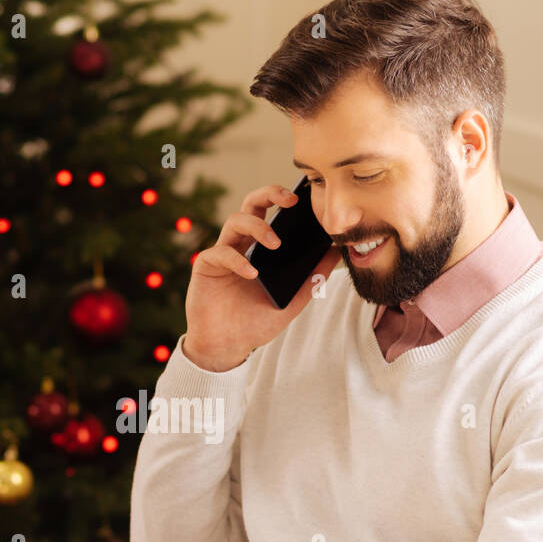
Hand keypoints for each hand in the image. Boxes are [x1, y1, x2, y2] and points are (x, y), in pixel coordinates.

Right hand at [183, 183, 340, 371]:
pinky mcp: (206, 266)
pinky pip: (221, 252)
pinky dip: (239, 260)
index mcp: (259, 249)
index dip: (284, 199)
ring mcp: (222, 253)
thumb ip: (312, 279)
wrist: (226, 348)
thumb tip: (337, 254)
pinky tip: (252, 273)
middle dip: (270, 193)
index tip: (306, 199)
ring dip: (258, 227)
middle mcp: (240, 245)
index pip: (271, 213)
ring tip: (275, 244)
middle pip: (251, 204)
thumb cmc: (254, 324)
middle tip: (291, 200)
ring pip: (236, 220)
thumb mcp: (291, 302)